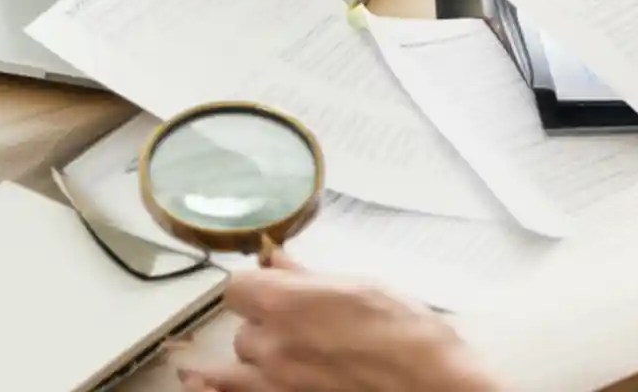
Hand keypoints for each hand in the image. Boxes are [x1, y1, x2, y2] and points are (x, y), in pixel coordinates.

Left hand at [177, 251, 499, 391]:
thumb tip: (274, 258)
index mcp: (286, 303)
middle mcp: (271, 345)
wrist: (432, 385)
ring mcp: (274, 383)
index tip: (268, 286)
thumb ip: (308, 277)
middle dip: (266, 327)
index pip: (237, 287)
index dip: (254, 285)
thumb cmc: (407, 334)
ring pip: (240, 367)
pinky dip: (226, 388)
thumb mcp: (360, 287)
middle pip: (243, 331)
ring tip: (263, 355)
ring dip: (254, 359)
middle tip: (300, 327)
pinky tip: (205, 384)